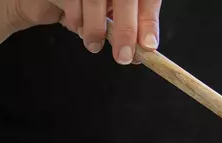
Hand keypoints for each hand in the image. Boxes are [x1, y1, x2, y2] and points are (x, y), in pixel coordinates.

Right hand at [5, 0, 161, 64]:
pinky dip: (77, 19)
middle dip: (126, 31)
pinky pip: (72, 2)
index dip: (148, 22)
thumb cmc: (93, 5)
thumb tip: (142, 49)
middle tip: (123, 56)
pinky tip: (78, 27)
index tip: (148, 46)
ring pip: (96, 1)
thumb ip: (132, 25)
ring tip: (95, 45)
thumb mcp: (117, 13)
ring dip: (96, 29)